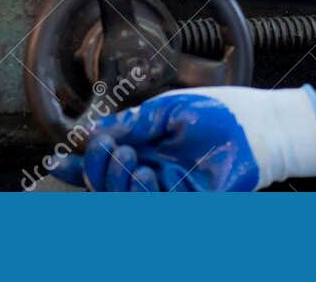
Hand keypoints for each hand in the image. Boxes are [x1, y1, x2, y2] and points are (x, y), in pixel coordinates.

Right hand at [49, 86, 315, 191]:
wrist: (258, 126)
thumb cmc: (222, 115)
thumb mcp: (167, 109)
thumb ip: (132, 121)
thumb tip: (98, 132)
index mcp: (148, 148)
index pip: (106, 164)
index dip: (80, 166)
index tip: (57, 161)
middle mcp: (153, 172)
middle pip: (105, 185)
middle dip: (95, 167)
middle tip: (104, 147)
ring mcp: (167, 191)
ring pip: (122, 199)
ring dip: (115, 180)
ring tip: (129, 157)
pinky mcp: (184, 205)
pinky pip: (149, 207)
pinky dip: (139, 192)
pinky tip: (146, 174)